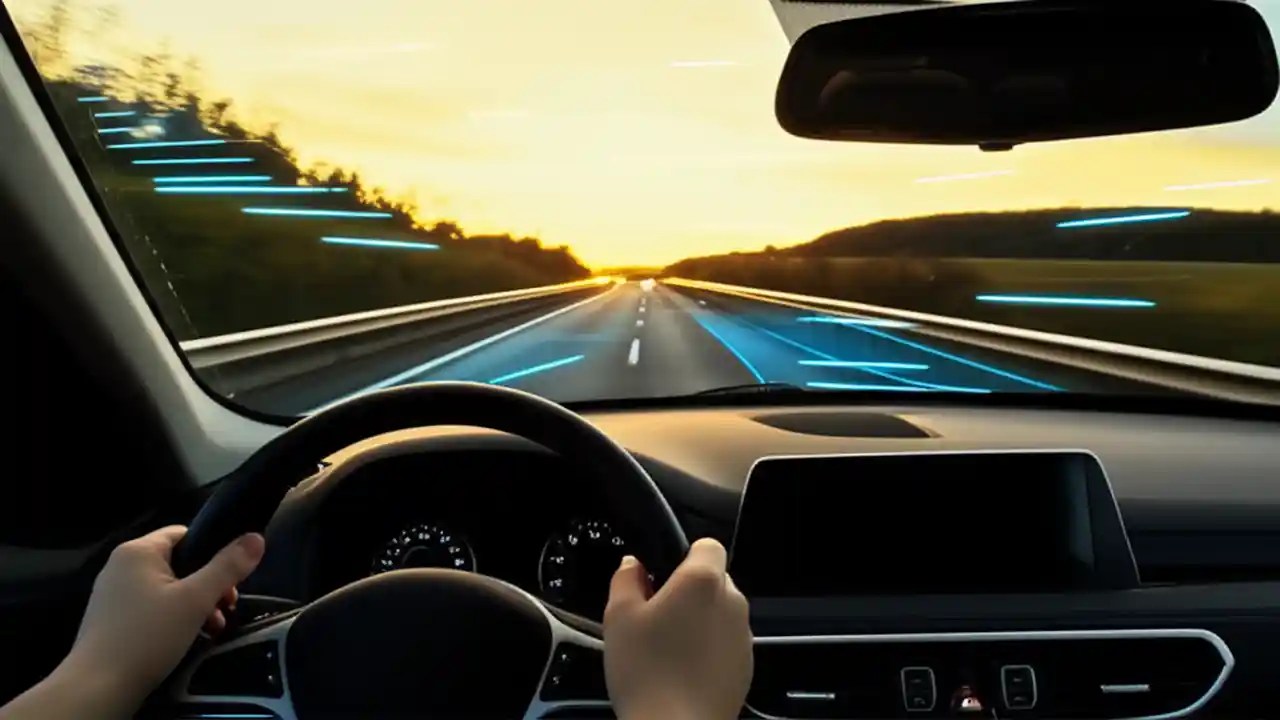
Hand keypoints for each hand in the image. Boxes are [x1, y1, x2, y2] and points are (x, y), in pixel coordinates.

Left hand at [66, 526, 264, 706]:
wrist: (98, 687)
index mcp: (138, 551)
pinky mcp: (111, 620)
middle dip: (209, 585)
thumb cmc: (148, 635)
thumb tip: (256, 538)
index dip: (214, 551)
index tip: (232, 579)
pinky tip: (188, 638)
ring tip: (212, 628)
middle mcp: (121, 566)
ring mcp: (113, 594)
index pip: (185, 534)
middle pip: (179, 563)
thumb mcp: (196, 599)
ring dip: (195, 605)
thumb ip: (228, 567)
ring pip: (167, 588)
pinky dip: (173, 618)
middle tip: (227, 607)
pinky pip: (152, 608)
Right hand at [604, 538, 752, 719]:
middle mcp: (732, 602)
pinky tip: (682, 671)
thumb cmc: (646, 671)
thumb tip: (633, 566)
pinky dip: (708, 649)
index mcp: (702, 581)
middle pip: (713, 580)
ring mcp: (743, 635)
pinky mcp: (747, 665)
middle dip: (688, 591)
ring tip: (666, 649)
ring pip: (720, 613)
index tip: (661, 579)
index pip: (707, 545)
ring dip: (699, 621)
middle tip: (656, 616)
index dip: (683, 556)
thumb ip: (625, 579)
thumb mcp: (618, 617)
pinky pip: (726, 643)